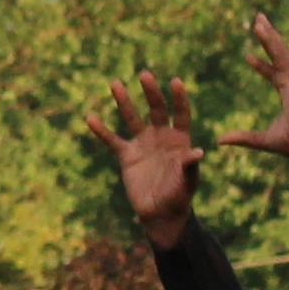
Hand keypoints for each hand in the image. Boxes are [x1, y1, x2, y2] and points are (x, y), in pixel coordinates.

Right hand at [79, 69, 221, 246]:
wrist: (160, 215)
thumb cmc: (179, 198)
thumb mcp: (188, 183)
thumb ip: (190, 167)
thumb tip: (198, 152)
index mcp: (180, 140)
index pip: (181, 114)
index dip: (179, 98)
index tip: (175, 82)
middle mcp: (161, 136)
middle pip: (156, 109)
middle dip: (151, 92)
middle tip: (145, 75)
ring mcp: (143, 144)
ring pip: (132, 118)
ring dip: (124, 101)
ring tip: (116, 83)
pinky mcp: (127, 156)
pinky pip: (112, 140)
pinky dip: (101, 130)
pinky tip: (90, 117)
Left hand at [223, 13, 288, 155]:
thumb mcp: (262, 139)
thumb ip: (242, 138)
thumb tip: (220, 140)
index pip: (273, 74)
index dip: (261, 66)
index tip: (248, 57)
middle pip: (279, 55)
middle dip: (269, 38)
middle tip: (259, 22)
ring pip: (280, 51)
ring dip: (269, 35)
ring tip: (259, 19)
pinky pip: (282, 56)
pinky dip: (273, 42)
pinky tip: (265, 30)